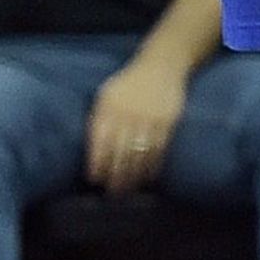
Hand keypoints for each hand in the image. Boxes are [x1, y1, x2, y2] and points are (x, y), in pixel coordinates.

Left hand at [83, 59, 189, 193]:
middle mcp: (127, 115)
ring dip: (134, 175)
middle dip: (115, 175)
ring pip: (140, 154)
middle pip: (120, 152)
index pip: (100, 142)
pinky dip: (153, 166)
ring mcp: (149, 119)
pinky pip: (159, 149)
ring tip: (128, 189)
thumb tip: (92, 150)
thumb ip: (99, 119)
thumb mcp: (106, 96)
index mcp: (108, 108)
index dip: (97, 163)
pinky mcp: (168, 122)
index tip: (94, 179)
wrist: (160, 66)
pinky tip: (148, 177)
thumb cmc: (127, 84)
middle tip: (112, 192)